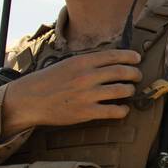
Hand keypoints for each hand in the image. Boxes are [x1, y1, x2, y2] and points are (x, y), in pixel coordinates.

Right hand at [0, 49, 141, 134]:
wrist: (30, 99)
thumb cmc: (48, 81)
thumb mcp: (67, 64)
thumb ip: (87, 63)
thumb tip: (108, 63)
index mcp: (82, 61)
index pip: (113, 56)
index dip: (129, 57)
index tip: (137, 59)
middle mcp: (87, 76)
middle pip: (122, 72)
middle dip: (134, 74)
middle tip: (137, 76)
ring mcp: (88, 94)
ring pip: (122, 90)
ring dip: (130, 90)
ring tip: (130, 91)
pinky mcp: (87, 112)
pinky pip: (114, 111)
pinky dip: (123, 110)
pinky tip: (123, 109)